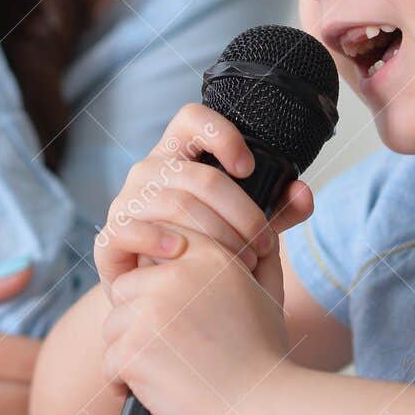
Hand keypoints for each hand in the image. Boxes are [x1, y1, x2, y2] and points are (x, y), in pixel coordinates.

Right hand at [94, 103, 313, 289]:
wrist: (157, 295)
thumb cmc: (202, 249)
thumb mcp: (242, 226)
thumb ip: (277, 210)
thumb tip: (303, 194)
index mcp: (178, 155)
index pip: (191, 119)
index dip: (221, 134)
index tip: (248, 168)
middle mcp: (148, 171)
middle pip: (197, 175)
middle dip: (241, 212)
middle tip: (265, 244)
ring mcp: (126, 202)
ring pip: (174, 204)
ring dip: (216, 235)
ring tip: (239, 264)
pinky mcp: (110, 236)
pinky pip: (131, 229)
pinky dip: (159, 240)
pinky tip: (181, 254)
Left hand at [100, 234, 290, 414]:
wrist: (264, 408)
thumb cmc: (265, 356)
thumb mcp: (266, 292)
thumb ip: (255, 256)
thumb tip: (246, 236)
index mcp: (207, 254)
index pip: (155, 249)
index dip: (155, 287)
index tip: (169, 315)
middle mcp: (177, 274)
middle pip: (127, 288)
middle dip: (139, 319)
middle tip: (172, 349)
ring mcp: (152, 309)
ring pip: (113, 325)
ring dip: (132, 352)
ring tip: (169, 370)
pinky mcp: (133, 347)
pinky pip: (109, 360)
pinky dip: (125, 382)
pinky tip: (156, 389)